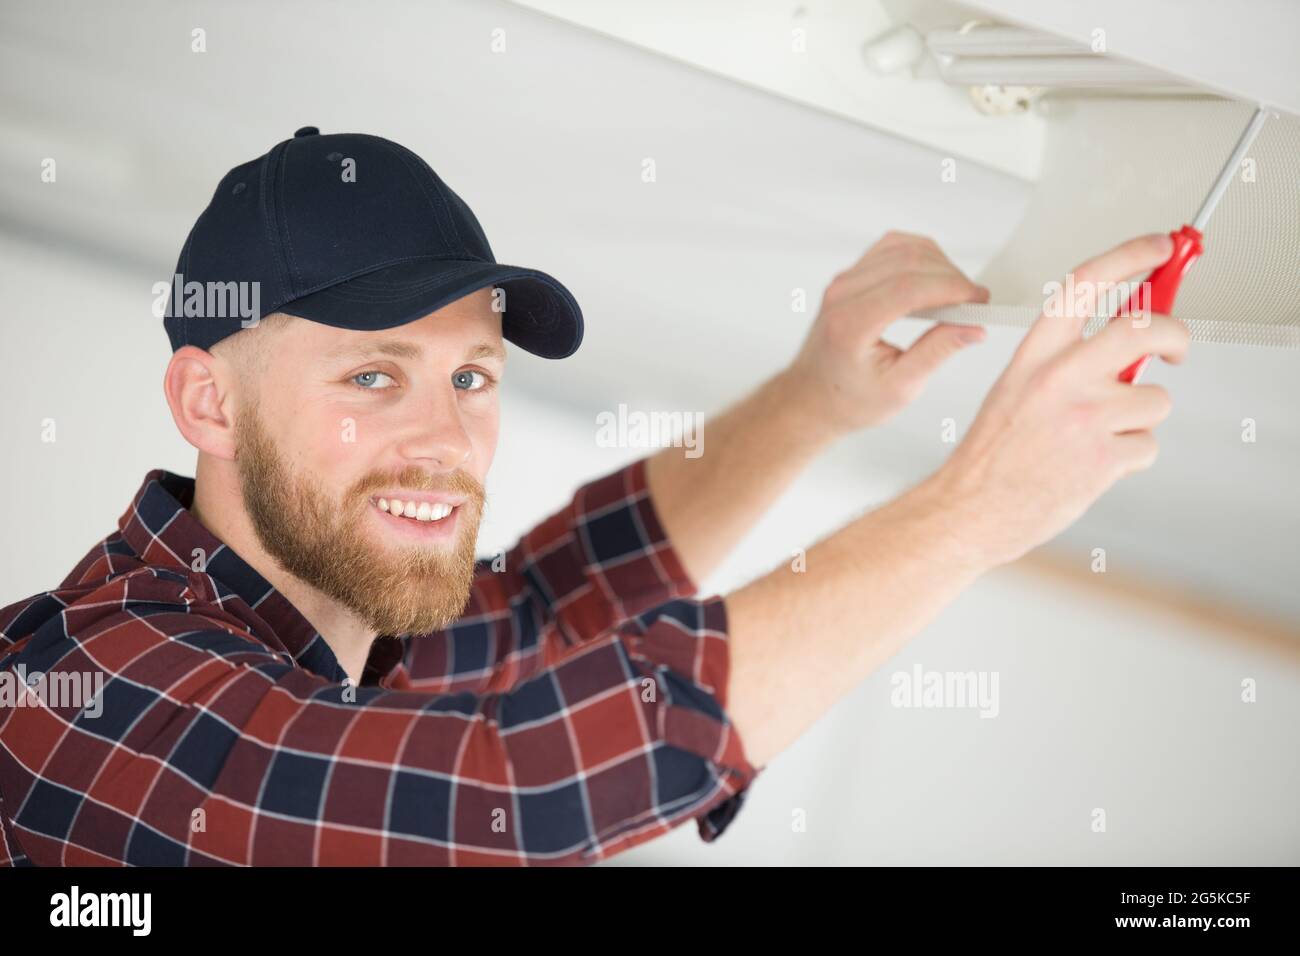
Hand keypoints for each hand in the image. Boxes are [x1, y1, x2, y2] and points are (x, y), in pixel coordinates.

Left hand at [783, 230, 989, 437]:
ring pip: (902, 247)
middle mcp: (842, 295)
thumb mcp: (899, 388)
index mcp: (850, 324)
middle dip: (952, 276)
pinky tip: (935, 281)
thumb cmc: (851, 399)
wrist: (813, 397)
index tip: (980, 300)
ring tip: (957, 296)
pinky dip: (921, 257)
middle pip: (908, 261)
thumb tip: (975, 328)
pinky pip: (891, 248)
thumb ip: (937, 352)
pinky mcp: (850, 275)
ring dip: (939, 264)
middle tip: (976, 302)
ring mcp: (843, 281)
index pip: (909, 288)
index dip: (952, 287)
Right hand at [925, 233, 1190, 568]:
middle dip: (1176, 335)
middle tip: (1177, 350)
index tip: (1159, 249)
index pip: (1086, 283)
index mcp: (1034, 354)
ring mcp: (1086, 416)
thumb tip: (1126, 342)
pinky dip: (1130, 458)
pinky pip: (1148, 445)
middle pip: (1146, 327)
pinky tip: (1094, 465)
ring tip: (1100, 437)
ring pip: (1155, 399)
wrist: (971, 509)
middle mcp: (1061, 377)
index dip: (1130, 256)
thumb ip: (1065, 362)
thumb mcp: (1015, 388)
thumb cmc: (992, 456)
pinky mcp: (1104, 457)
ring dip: (1139, 420)